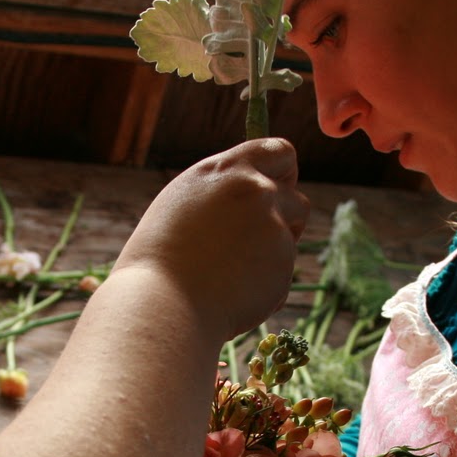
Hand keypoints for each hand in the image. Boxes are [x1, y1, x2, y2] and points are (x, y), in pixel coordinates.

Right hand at [116, 137, 308, 338]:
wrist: (163, 304)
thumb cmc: (159, 262)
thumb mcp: (184, 205)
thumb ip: (222, 193)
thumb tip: (253, 192)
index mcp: (224, 170)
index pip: (279, 152)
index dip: (283, 174)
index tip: (276, 191)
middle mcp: (254, 190)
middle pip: (296, 198)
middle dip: (286, 219)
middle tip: (260, 242)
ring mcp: (272, 225)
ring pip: (291, 238)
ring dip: (275, 252)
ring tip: (234, 274)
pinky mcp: (283, 261)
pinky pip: (283, 274)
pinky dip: (266, 287)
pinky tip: (234, 295)